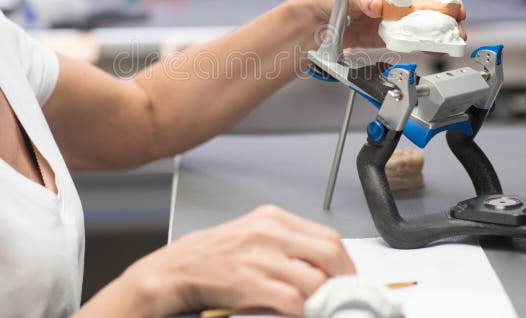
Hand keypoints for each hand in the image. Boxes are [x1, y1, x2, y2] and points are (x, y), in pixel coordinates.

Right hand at [121, 205, 354, 316]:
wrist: (177, 269)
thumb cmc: (215, 255)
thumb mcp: (254, 235)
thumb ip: (287, 243)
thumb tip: (321, 263)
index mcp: (273, 218)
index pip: (328, 236)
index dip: (345, 263)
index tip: (348, 279)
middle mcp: (268, 232)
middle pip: (329, 253)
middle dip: (344, 280)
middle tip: (344, 296)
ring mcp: (259, 257)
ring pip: (315, 280)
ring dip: (325, 300)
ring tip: (324, 308)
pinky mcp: (249, 282)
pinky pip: (292, 300)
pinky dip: (304, 311)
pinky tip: (302, 314)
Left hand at [312, 0, 466, 48]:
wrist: (322, 22)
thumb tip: (378, 5)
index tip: (454, 9)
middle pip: (441, 4)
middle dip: (452, 18)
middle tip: (455, 32)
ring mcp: (404, 18)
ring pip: (433, 24)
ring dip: (444, 34)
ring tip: (451, 44)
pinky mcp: (397, 36)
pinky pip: (418, 41)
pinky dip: (429, 46)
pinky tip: (436, 50)